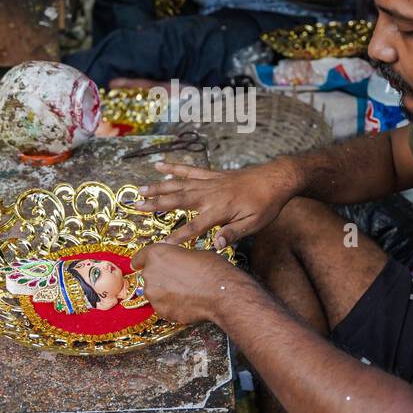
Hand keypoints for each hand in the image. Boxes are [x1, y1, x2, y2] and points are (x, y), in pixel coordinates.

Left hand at [131, 242, 249, 324]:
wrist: (221, 293)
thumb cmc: (212, 269)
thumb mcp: (192, 253)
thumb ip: (175, 257)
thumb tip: (174, 262)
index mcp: (156, 254)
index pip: (139, 257)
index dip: (141, 261)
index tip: (139, 264)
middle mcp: (150, 274)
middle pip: (148, 276)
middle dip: (159, 277)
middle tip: (177, 279)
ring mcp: (154, 295)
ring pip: (155, 293)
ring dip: (164, 293)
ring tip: (185, 292)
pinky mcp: (161, 311)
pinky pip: (163, 307)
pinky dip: (171, 305)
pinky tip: (187, 302)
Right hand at [136, 159, 298, 247]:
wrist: (276, 179)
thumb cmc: (266, 205)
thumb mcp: (254, 224)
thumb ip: (233, 233)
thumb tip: (215, 244)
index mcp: (219, 209)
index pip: (194, 227)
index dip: (177, 237)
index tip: (161, 246)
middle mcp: (210, 194)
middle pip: (178, 200)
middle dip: (156, 204)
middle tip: (136, 207)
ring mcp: (209, 182)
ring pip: (179, 184)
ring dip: (158, 187)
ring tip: (139, 190)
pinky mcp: (212, 175)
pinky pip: (189, 170)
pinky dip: (173, 167)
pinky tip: (159, 166)